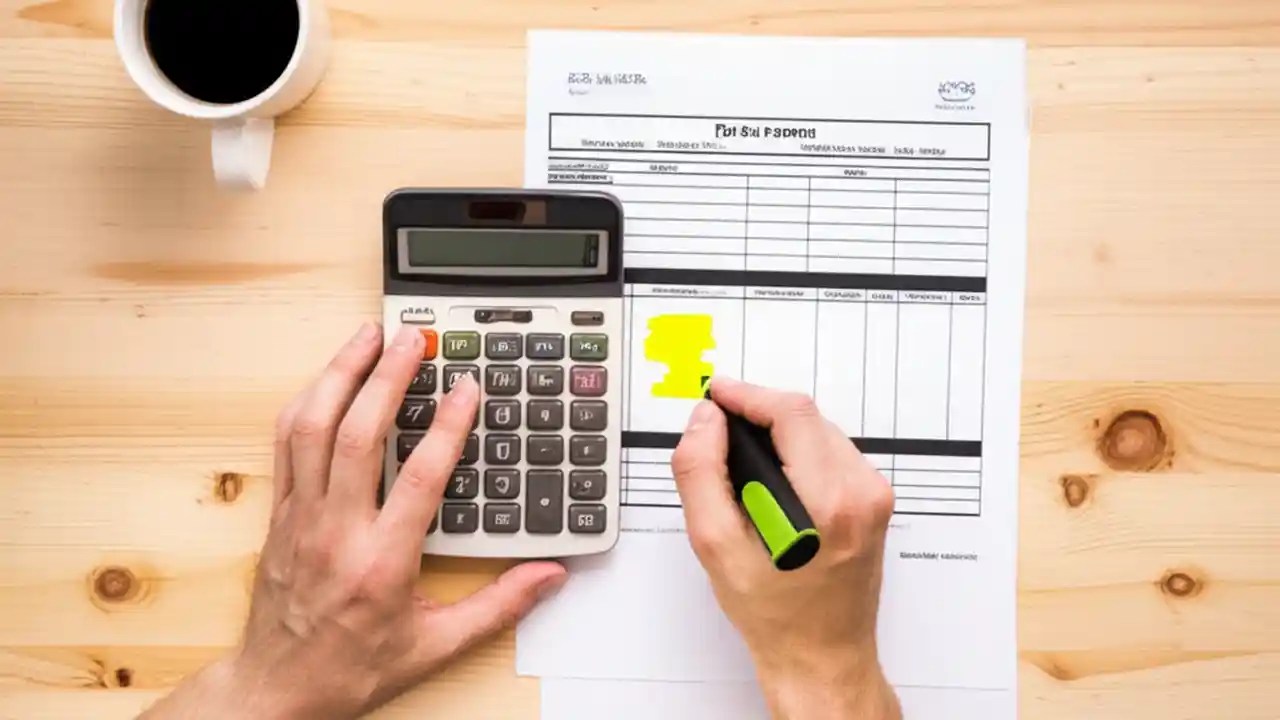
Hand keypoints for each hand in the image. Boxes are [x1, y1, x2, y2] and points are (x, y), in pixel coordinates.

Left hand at [141, 324, 566, 719]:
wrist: (277, 689)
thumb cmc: (350, 669)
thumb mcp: (435, 647)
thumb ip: (498, 608)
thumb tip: (547, 577)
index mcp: (381, 562)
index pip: (419, 477)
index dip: (446, 426)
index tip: (466, 388)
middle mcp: (336, 531)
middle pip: (358, 434)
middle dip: (386, 377)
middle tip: (411, 338)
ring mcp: (301, 517)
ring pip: (312, 428)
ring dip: (339, 374)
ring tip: (365, 337)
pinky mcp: (280, 512)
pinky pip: (285, 443)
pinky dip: (307, 402)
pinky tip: (326, 378)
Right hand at [671, 377, 900, 719]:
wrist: (820, 655)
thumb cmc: (775, 614)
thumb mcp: (715, 545)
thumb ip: (701, 472)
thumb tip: (705, 422)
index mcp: (828, 501)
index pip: (791, 412)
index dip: (747, 395)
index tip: (717, 395)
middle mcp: (861, 493)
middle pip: (805, 417)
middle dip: (759, 417)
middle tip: (720, 439)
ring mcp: (874, 497)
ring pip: (819, 432)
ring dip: (780, 438)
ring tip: (747, 475)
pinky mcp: (875, 501)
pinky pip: (831, 454)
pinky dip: (799, 457)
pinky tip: (776, 488)